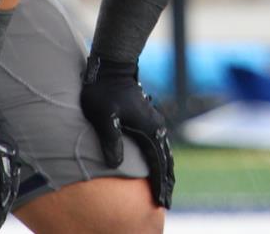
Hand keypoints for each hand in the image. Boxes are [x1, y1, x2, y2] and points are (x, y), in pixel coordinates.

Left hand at [81, 54, 174, 206]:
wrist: (111, 67)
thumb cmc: (104, 91)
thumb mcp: (104, 116)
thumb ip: (111, 139)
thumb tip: (115, 165)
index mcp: (149, 129)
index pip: (158, 163)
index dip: (160, 183)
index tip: (161, 201)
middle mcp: (155, 127)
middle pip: (165, 160)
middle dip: (166, 181)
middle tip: (165, 202)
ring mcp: (152, 123)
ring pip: (163, 152)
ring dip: (164, 171)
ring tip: (164, 188)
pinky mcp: (146, 120)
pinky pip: (158, 145)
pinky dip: (160, 159)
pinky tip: (156, 165)